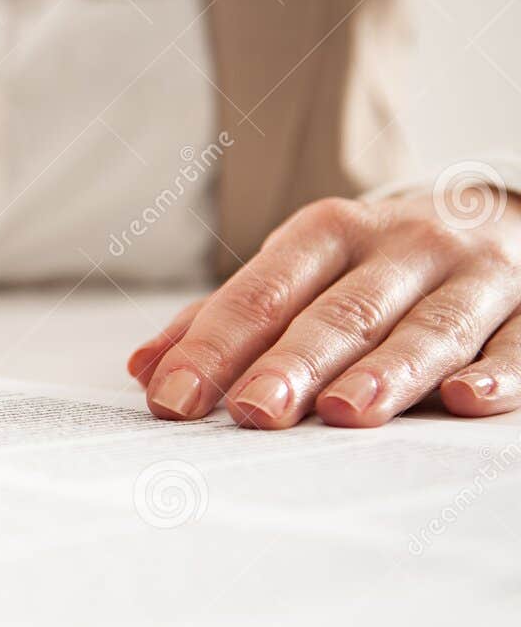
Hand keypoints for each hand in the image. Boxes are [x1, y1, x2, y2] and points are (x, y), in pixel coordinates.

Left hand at [126, 190, 520, 427]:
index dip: (214, 346)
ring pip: (428, 326)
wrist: (491, 214)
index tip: (173, 397)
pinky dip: (496, 374)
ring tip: (347, 410)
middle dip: (295, 363)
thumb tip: (144, 370)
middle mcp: (402, 245)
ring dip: (387, 370)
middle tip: (254, 411)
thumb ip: (221, 320)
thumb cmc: (367, 263)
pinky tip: (463, 401)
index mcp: (328, 232)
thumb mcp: (294, 271)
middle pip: (342, 311)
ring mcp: (474, 274)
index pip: (261, 293)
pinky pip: (519, 343)